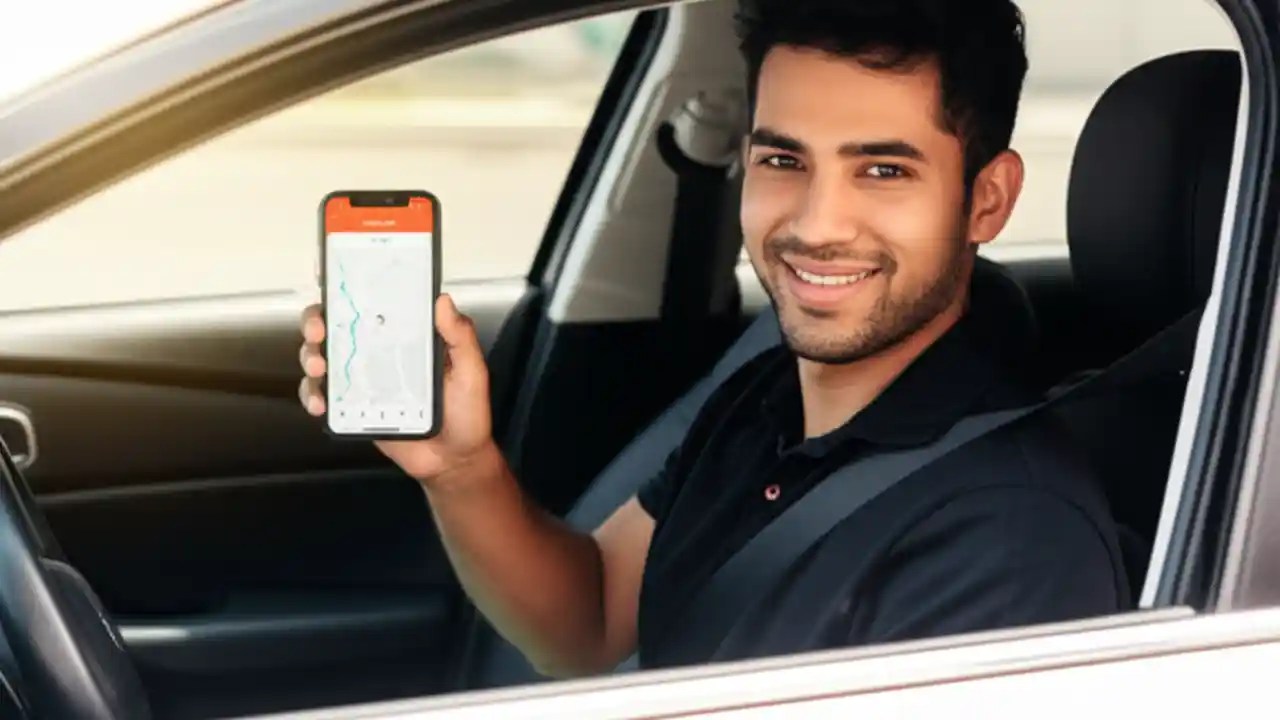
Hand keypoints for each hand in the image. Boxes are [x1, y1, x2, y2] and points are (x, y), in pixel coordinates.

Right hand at [299, 294, 497, 485]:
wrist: (454, 460)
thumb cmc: (466, 413)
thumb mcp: (471, 372)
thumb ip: (460, 337)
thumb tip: (443, 300)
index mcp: (405, 335)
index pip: (373, 303)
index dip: (346, 287)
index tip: (329, 277)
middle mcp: (379, 351)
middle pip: (335, 325)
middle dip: (316, 320)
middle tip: (318, 330)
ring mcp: (363, 378)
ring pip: (321, 356)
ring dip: (309, 356)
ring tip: (319, 368)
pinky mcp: (352, 407)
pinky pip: (322, 395)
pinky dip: (312, 395)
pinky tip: (319, 404)